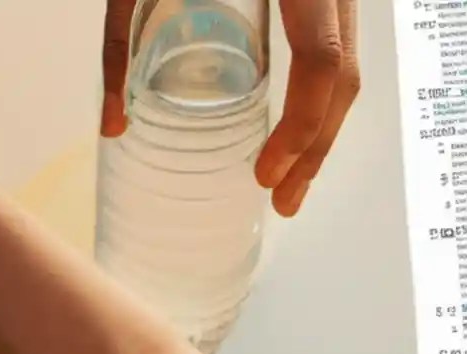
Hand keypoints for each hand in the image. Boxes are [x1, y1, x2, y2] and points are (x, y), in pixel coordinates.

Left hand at [100, 0, 360, 217]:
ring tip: (291, 180)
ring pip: (353, 61)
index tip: (265, 173)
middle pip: (348, 73)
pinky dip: (323, 92)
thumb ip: (121, 40)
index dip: (302, 128)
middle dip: (318, 147)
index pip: (323, 59)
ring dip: (326, 127)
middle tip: (284, 199)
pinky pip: (341, 42)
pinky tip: (299, 128)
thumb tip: (113, 125)